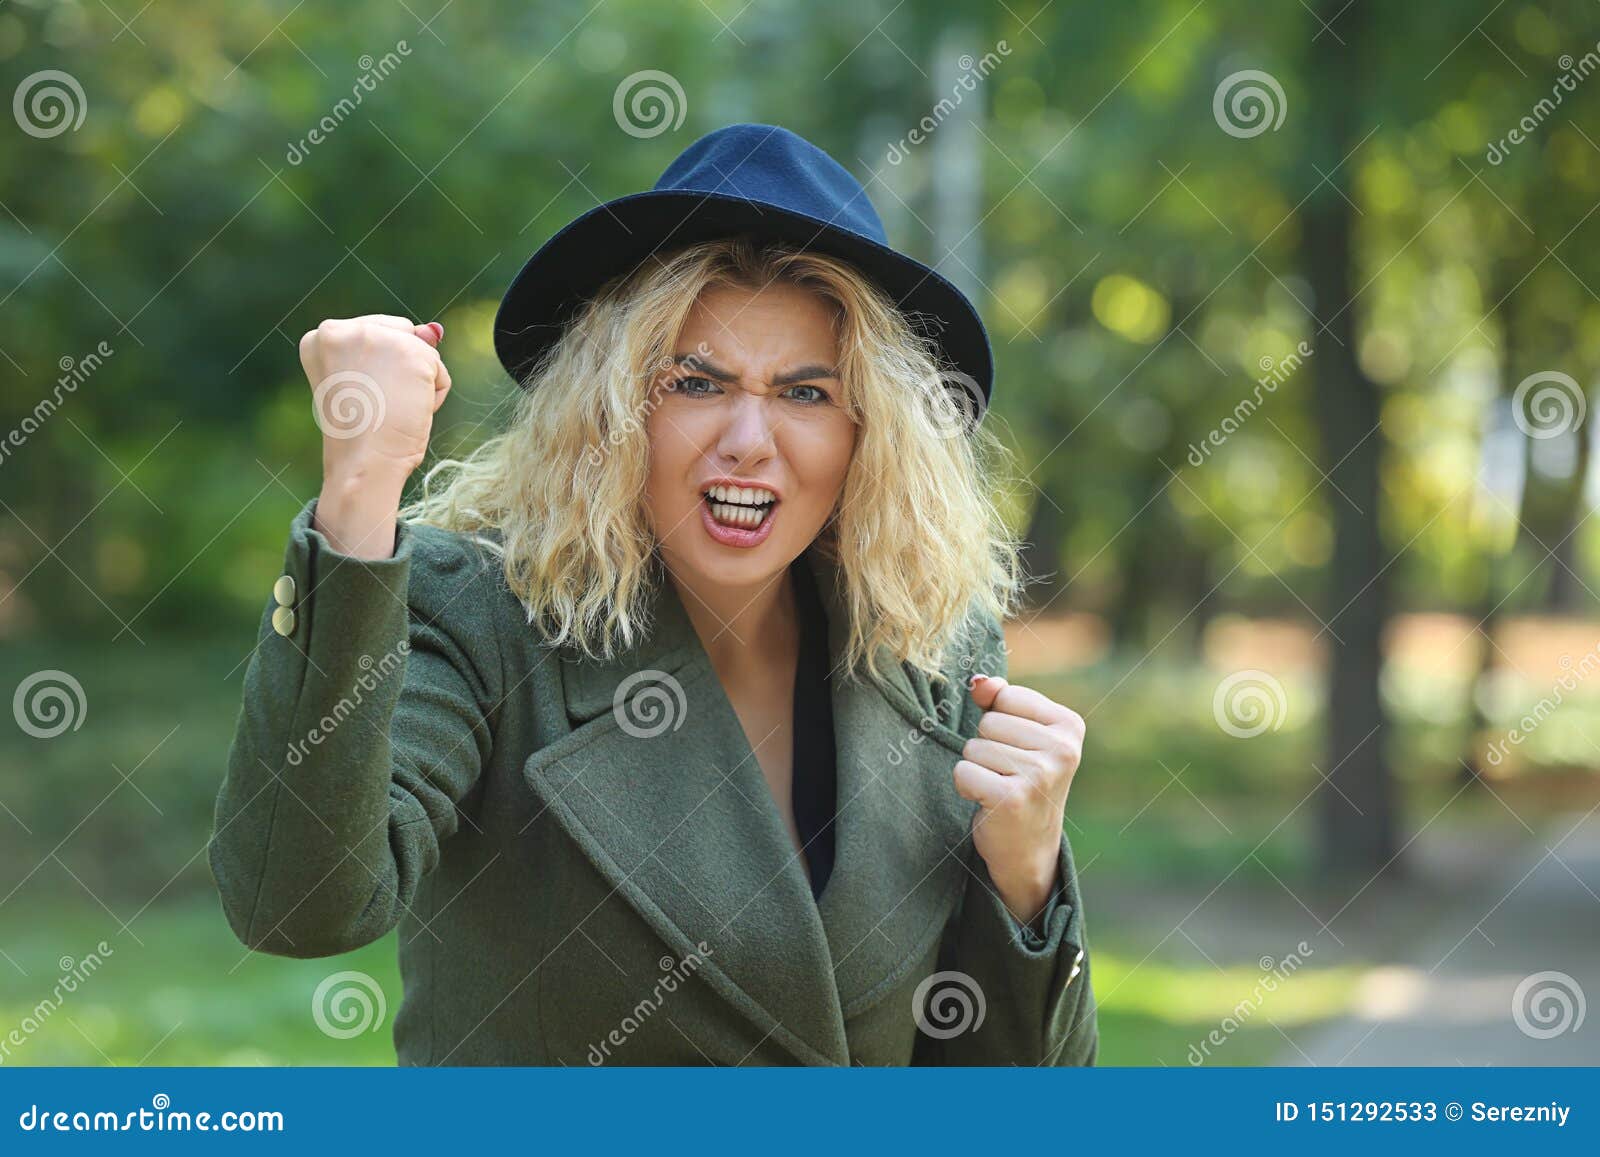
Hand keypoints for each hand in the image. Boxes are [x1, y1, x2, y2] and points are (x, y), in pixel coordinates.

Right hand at [298, 314, 451, 486]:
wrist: (364, 462)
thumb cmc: (362, 435)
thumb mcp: (368, 383)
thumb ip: (393, 350)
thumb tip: (433, 330)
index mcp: (320, 338)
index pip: (372, 336)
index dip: (377, 372)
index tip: (357, 398)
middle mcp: (341, 329)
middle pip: (399, 334)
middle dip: (400, 370)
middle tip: (375, 404)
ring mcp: (376, 335)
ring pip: (420, 352)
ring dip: (417, 386)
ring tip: (390, 409)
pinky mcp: (410, 350)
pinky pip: (438, 371)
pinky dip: (434, 396)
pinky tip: (408, 411)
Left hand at [954, 674, 1084, 926]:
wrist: (1029, 847)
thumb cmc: (1021, 781)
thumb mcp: (1019, 735)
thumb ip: (999, 700)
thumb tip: (978, 682)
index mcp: (1070, 725)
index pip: (1007, 696)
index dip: (1000, 721)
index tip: (1019, 750)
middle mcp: (1062, 750)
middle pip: (988, 722)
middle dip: (986, 747)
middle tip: (1008, 775)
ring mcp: (1039, 775)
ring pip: (973, 747)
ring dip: (977, 768)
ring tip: (1000, 788)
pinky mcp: (1011, 798)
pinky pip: (963, 771)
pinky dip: (966, 787)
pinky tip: (988, 802)